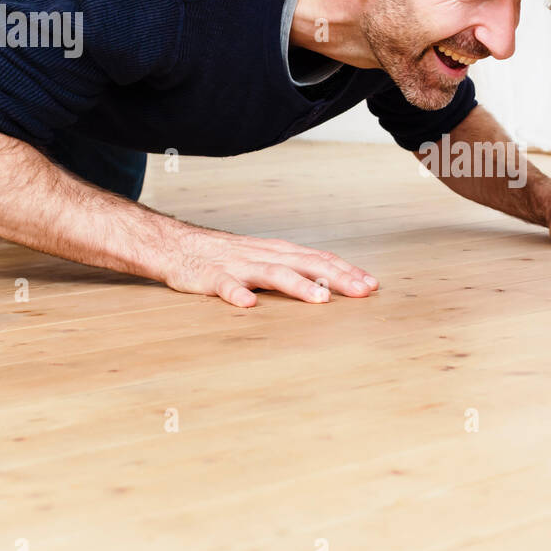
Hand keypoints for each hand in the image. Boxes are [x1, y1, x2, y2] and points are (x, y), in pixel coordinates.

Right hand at [166, 229, 378, 307]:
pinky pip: (225, 285)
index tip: (372, 284)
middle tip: (363, 291)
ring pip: (273, 273)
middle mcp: (265, 255)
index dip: (346, 270)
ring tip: (320, 299)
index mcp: (280, 252)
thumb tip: (332, 283)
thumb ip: (295, 268)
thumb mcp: (266, 258)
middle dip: (337, 277)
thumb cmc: (228, 256)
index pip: (320, 258)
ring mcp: (239, 266)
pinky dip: (237, 294)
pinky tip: (248, 305)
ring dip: (299, 285)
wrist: (178, 245)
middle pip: (306, 264)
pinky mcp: (212, 277)